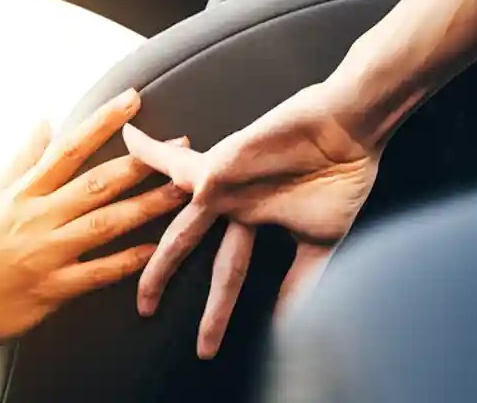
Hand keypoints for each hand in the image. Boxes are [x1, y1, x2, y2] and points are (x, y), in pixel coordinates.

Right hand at [0, 89, 188, 349]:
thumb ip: (25, 159)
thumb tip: (45, 119)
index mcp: (25, 191)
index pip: (69, 148)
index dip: (102, 121)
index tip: (133, 98)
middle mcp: (37, 217)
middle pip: (96, 184)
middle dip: (141, 163)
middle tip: (180, 148)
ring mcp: (46, 253)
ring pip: (105, 224)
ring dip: (147, 207)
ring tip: (181, 192)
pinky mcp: (53, 288)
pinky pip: (99, 272)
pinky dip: (128, 260)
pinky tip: (156, 249)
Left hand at [122, 80, 383, 358]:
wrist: (347, 132)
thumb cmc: (340, 176)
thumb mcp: (320, 240)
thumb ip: (300, 279)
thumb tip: (288, 323)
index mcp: (254, 217)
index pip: (227, 271)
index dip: (217, 308)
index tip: (207, 344)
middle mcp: (233, 201)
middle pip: (190, 248)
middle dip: (165, 279)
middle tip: (145, 311)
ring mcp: (224, 183)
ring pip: (179, 227)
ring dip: (158, 260)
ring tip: (139, 291)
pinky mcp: (221, 165)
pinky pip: (174, 163)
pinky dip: (150, 152)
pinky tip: (128, 138)